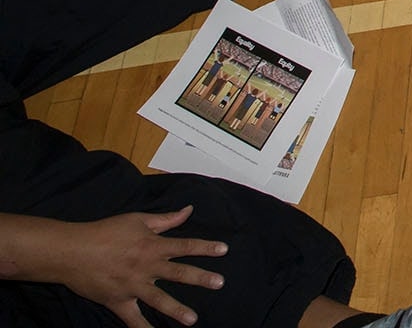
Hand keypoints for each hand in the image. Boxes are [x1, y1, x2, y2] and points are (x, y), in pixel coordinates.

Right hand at [55, 206, 226, 327]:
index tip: (224, 250)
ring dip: (177, 309)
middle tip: (220, 283)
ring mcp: (133, 286)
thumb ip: (165, 219)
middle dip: (201, 278)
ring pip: (159, 299)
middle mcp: (146, 267)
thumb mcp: (137, 220)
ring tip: (193, 319)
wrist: (72, 251)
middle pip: (179, 273)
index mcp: (153, 245)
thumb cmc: (105, 232)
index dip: (206, 247)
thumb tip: (188, 210)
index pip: (185, 245)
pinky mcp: (118, 301)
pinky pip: (132, 319)